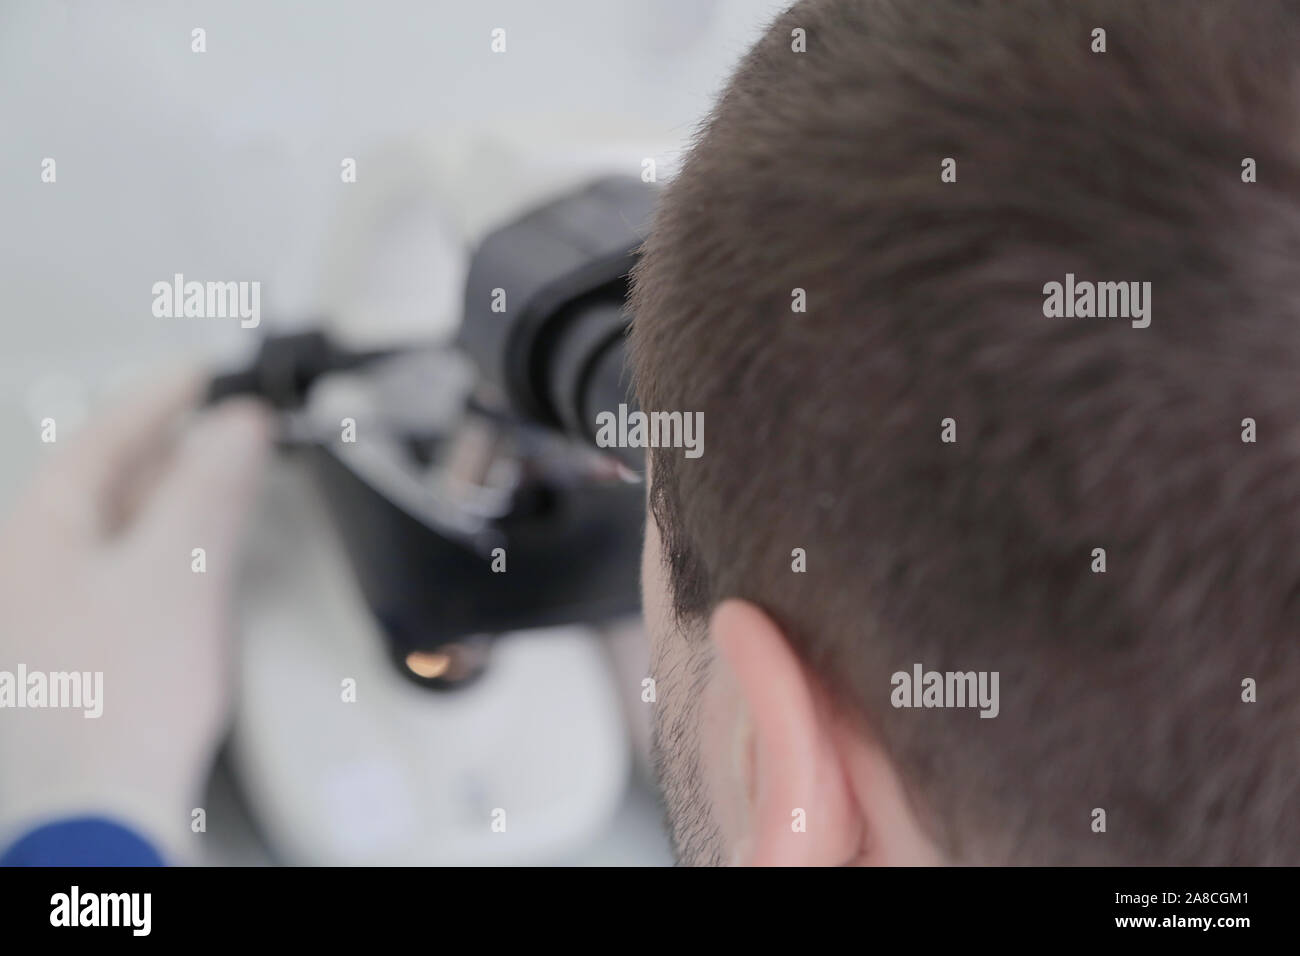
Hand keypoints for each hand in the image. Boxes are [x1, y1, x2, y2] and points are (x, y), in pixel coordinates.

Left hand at [0, 369, 271, 861]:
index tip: (205, 372)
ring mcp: (54, 608)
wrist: (101, 806)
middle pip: (107, 477)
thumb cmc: (118, 704)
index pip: (103, 437)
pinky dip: (170, 542)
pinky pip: (127, 567)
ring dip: (174, 491)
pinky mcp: (83, 646)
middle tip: (227, 416)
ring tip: (225, 469)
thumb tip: (235, 426)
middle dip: (172, 441)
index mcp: (40, 533)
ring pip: (118, 524)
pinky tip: (199, 550)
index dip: (161, 397)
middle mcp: (33, 564)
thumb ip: (208, 489)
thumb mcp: (178, 572)